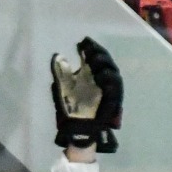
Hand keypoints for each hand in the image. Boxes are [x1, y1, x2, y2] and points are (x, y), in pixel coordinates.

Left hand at [50, 37, 123, 153]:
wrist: (76, 128)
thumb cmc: (70, 108)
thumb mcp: (62, 88)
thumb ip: (60, 73)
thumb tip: (57, 56)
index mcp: (90, 73)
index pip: (93, 55)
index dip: (89, 47)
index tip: (81, 43)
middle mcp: (102, 78)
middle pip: (105, 60)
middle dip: (98, 53)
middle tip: (89, 49)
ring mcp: (109, 89)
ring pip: (112, 72)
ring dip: (104, 64)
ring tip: (93, 60)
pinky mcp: (113, 100)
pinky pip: (115, 89)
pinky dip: (109, 81)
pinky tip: (100, 76)